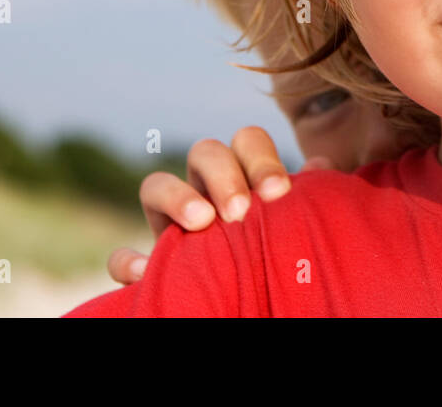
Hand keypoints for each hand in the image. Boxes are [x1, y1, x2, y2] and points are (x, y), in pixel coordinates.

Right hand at [106, 126, 334, 283]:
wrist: (259, 301)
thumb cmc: (283, 252)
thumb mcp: (296, 223)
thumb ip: (305, 197)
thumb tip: (319, 165)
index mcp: (245, 174)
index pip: (247, 141)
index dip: (260, 157)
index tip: (278, 193)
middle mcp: (205, 189)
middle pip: (205, 152)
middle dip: (222, 174)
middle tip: (239, 211)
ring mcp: (172, 224)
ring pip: (155, 185)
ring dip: (175, 196)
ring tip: (200, 223)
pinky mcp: (150, 267)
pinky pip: (122, 259)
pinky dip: (128, 262)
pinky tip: (145, 271)